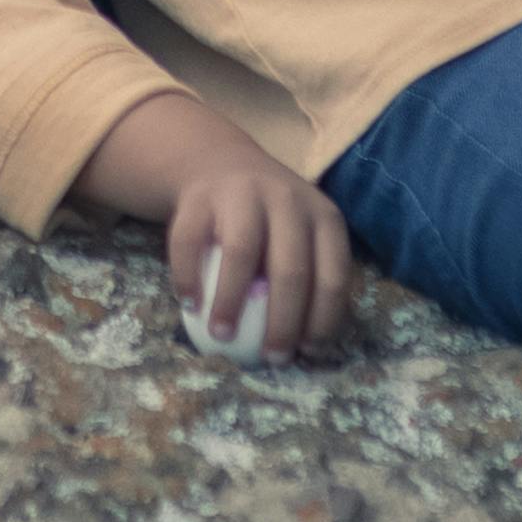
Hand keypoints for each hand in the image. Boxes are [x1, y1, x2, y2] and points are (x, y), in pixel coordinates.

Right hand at [66, 88, 356, 363]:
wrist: (219, 164)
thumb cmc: (270, 221)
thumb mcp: (304, 235)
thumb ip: (310, 279)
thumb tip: (308, 348)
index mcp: (323, 217)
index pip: (333, 275)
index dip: (323, 318)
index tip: (307, 350)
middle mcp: (287, 200)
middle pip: (291, 269)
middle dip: (283, 322)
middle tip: (271, 357)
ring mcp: (241, 194)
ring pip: (241, 253)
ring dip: (232, 302)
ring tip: (223, 337)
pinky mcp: (198, 197)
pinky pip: (190, 242)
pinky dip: (188, 278)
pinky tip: (189, 306)